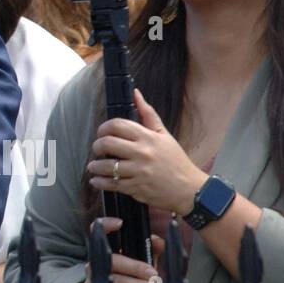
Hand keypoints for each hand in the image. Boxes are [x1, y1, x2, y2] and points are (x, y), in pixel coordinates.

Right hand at [82, 217, 165, 282]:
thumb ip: (152, 251)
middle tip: (153, 273)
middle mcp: (96, 261)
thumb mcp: (142, 262)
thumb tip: (157, 240)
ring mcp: (93, 279)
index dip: (106, 225)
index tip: (121, 223)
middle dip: (135, 267)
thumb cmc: (130, 277)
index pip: (98, 230)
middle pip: (113, 260)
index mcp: (105, 249)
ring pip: (115, 281)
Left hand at [87, 88, 206, 214]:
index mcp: (148, 138)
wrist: (190, 188)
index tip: (102, 132)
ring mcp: (138, 171)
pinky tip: (96, 180)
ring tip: (93, 166)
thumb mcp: (164, 135)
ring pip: (107, 166)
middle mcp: (142, 153)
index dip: (104, 127)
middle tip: (97, 148)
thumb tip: (136, 94)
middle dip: (97, 146)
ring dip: (95, 166)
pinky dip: (100, 182)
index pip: (117, 125)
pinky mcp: (136, 188)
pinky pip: (112, 184)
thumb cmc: (176, 161)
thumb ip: (148, 114)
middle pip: (108, 144)